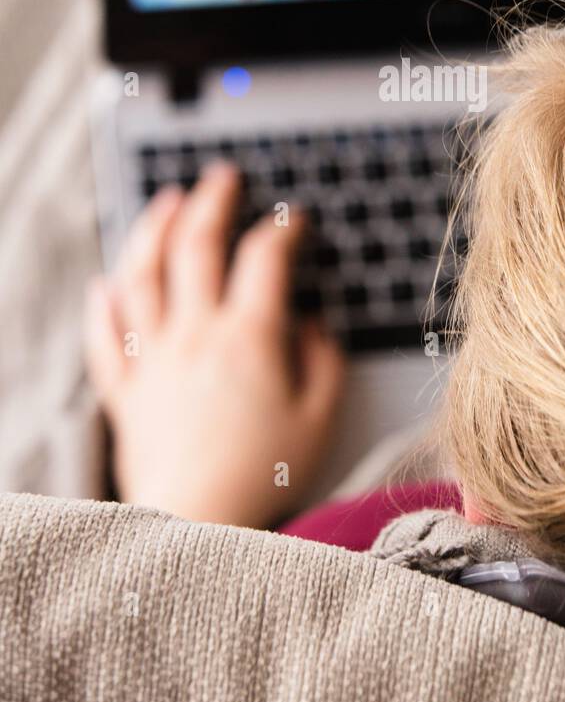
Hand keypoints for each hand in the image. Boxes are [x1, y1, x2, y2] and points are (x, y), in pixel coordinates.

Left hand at [85, 163, 344, 526]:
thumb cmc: (263, 477)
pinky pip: (105, 336)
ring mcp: (153, 359)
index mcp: (248, 338)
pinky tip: (107, 283)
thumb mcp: (319, 418)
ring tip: (165, 202)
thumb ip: (322, 360)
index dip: (283, 229)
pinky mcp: (125, 391)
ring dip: (153, 229)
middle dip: (212, 201)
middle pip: (197, 245)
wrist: (198, 524)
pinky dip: (104, 304)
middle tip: (223, 177)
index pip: (265, 258)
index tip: (295, 221)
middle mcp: (194, 335)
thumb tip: (311, 322)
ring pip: (143, 274)